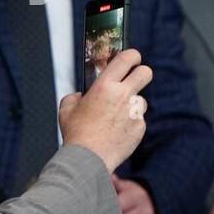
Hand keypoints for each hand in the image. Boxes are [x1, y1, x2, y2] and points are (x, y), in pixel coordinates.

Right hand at [58, 48, 152, 171]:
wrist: (88, 158)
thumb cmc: (76, 133)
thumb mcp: (67, 109)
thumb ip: (75, 97)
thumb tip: (81, 96)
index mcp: (105, 86)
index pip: (127, 58)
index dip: (132, 55)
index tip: (132, 57)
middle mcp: (123, 96)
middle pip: (146, 73)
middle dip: (142, 72)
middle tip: (135, 78)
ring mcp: (134, 112)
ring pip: (141, 100)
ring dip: (131, 105)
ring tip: (115, 118)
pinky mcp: (140, 128)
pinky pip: (138, 120)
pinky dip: (130, 124)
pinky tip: (116, 132)